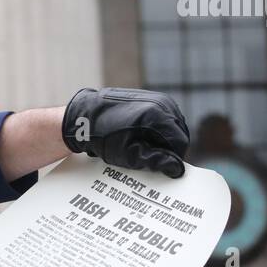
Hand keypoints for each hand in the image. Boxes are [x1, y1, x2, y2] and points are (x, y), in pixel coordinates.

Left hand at [61, 86, 189, 177]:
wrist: (85, 117)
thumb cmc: (104, 136)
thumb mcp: (129, 154)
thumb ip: (156, 160)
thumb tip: (177, 169)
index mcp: (158, 116)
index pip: (180, 142)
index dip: (172, 158)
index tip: (159, 166)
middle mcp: (162, 103)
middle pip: (179, 133)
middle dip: (167, 148)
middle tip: (149, 157)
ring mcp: (158, 98)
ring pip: (173, 126)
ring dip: (163, 139)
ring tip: (142, 145)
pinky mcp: (152, 98)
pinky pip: (165, 118)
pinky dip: (158, 129)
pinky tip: (141, 135)